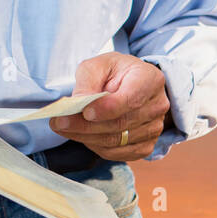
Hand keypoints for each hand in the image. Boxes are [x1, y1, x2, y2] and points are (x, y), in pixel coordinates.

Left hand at [49, 53, 171, 161]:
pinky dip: (96, 146)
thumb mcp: (99, 64)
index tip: (84, 112)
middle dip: (86, 126)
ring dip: (86, 137)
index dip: (107, 108)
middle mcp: (157, 107)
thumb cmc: (116, 72)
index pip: (131, 99)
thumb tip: (79, 103)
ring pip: (116, 141)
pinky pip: (118, 153)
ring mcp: (154, 129)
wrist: (133, 84)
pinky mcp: (145, 146)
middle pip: (120, 123)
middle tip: (59, 122)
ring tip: (63, 128)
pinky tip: (81, 136)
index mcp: (150, 80)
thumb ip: (89, 80)